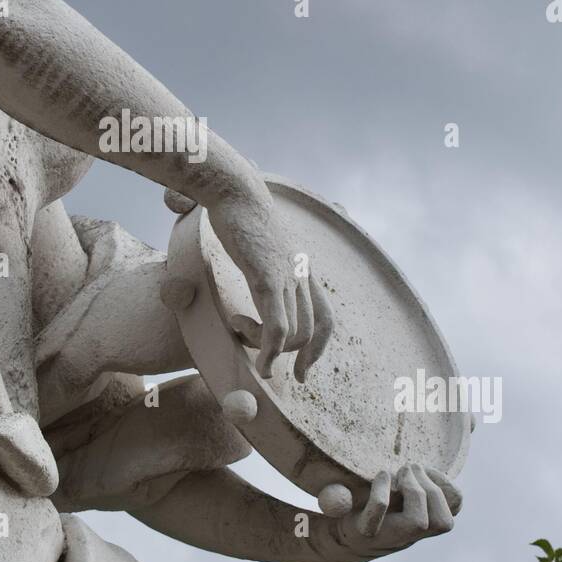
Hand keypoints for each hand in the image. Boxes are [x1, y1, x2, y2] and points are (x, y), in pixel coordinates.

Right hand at [206, 181, 332, 380]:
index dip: (317, 349)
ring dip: (266, 348)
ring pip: (292, 334)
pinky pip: (276, 324)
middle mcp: (301, 276)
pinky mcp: (267, 276)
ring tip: (239, 330)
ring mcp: (287, 277)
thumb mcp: (260, 243)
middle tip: (265, 364)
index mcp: (302, 270)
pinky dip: (269, 349)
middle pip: (310, 333)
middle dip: (292, 356)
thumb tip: (253, 264)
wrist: (236, 190)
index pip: (325, 317)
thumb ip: (264, 260)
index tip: (302, 371)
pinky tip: (257, 360)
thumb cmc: (240, 213)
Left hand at [331, 464, 461, 559]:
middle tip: (411, 468)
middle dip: (432, 489)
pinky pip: (377, 513)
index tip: (428, 472)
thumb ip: (410, 487)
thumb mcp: (392, 497)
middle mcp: (406, 537)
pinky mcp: (362, 530)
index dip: (449, 493)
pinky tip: (382, 475)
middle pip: (443, 523)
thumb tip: (418, 470)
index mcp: (417, 529)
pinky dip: (381, 492)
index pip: (448, 520)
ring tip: (400, 472)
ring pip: (418, 522)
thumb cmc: (366, 511)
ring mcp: (386, 536)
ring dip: (414, 490)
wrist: (333, 536)